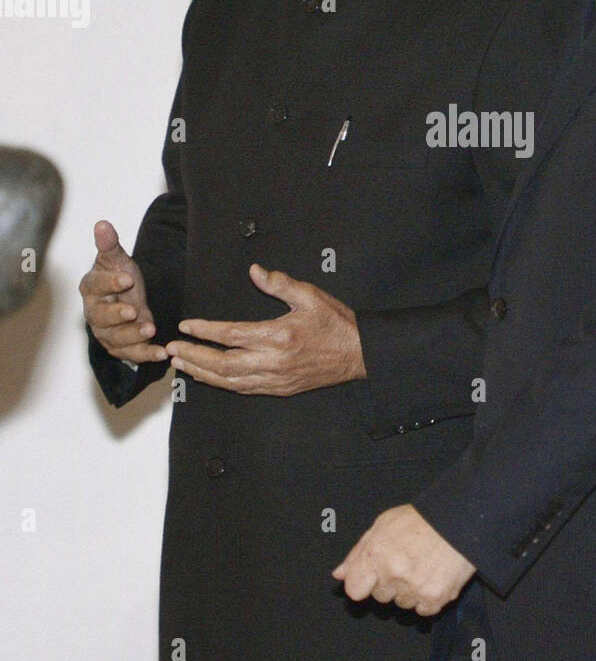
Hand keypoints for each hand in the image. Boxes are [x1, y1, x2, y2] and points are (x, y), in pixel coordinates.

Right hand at [79, 219, 167, 364]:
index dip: (110, 283)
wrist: (131, 298)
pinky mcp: (121, 347)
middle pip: (100, 317)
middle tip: (134, 312)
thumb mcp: (118, 258)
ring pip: (115, 338)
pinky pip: (131, 354)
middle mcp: (94, 312)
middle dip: (117, 315)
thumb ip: (110, 244)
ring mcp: (106, 332)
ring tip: (151, 329)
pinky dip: (146, 355)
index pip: (96, 285)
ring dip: (133, 336)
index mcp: (91, 287)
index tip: (128, 278)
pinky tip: (162, 352)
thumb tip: (102, 224)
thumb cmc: (120, 277)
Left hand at [164, 263, 365, 394]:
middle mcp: (272, 361)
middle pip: (222, 364)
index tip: (186, 326)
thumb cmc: (335, 323)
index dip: (204, 330)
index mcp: (278, 336)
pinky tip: (209, 377)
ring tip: (182, 363)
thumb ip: (280, 283)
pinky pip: (243, 389)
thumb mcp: (310, 295)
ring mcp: (275, 379)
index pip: (230, 335)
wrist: (358, 354)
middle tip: (172, 349)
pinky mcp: (279, 388)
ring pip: (229, 381)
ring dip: (202, 372)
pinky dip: (221, 383)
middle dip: (193, 356)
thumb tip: (255, 271)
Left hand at [333, 505, 474, 615]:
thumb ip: (357, 553)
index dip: (364, 583)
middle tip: (406, 561)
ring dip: (409, 591)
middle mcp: (393, 574)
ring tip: (422, 566)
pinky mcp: (435, 598)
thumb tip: (339, 575)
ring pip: (402, 604)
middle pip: (380, 597)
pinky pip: (422, 610)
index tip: (373, 576)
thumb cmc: (420, 520)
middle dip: (390, 583)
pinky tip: (433, 576)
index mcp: (376, 554)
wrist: (461, 521)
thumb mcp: (383, 525)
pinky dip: (427, 598)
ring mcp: (414, 588)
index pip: (355, 590)